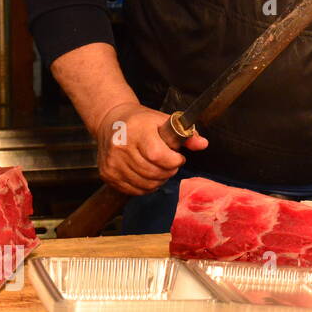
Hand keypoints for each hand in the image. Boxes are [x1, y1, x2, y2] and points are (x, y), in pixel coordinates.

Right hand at [93, 102, 208, 194]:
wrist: (111, 121)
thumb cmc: (141, 122)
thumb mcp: (164, 121)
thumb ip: (186, 134)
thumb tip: (203, 144)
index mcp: (136, 131)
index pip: (157, 155)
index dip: (173, 161)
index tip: (178, 157)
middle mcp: (120, 147)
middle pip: (152, 172)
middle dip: (169, 171)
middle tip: (172, 164)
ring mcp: (112, 162)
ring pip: (145, 184)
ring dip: (159, 180)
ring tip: (161, 169)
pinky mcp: (107, 174)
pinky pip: (134, 190)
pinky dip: (147, 187)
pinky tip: (149, 175)